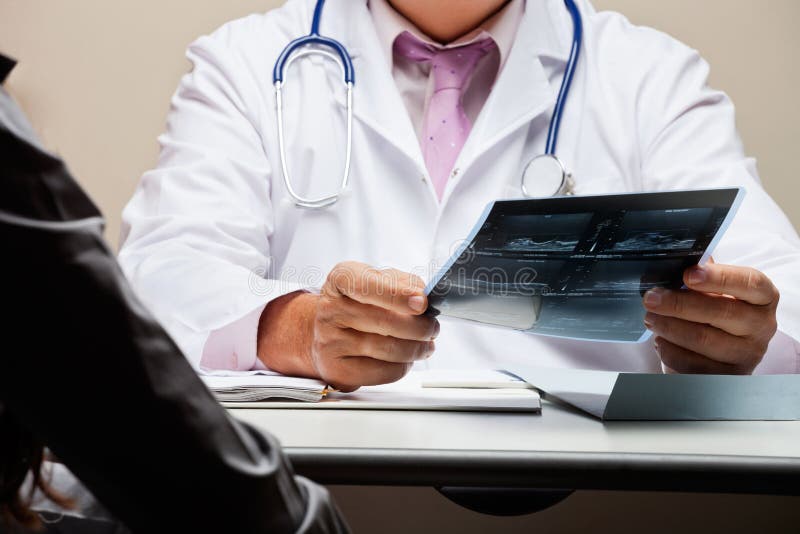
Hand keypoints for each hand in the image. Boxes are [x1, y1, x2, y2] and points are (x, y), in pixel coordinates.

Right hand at [258, 262, 437, 390]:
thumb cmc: (360, 302)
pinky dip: (403, 367)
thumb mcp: (377, 280)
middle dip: (420, 327)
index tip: (422, 303)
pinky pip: (382, 373)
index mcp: (341, 279)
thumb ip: (402, 283)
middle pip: (385, 322)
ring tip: (426, 345)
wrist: (327, 330)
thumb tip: (424, 296)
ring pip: (388, 349)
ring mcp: (330, 341)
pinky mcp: (336, 369)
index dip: (398, 295)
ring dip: (417, 349)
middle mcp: (330, 309)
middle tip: (432, 328)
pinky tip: (406, 359)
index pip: (367, 285)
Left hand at [642, 259, 778, 373]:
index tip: (688, 274)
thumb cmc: (713, 312)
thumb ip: (701, 274)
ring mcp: (747, 355)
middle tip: (651, 298)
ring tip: (650, 318)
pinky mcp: (727, 377)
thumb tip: (677, 259)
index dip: (718, 277)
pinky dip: (670, 350)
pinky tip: (660, 340)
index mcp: (762, 297)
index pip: (749, 282)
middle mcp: (761, 326)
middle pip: (722, 312)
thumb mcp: (713, 291)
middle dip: (679, 304)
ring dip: (669, 327)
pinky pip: (692, 364)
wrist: (715, 355)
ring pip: (703, 339)